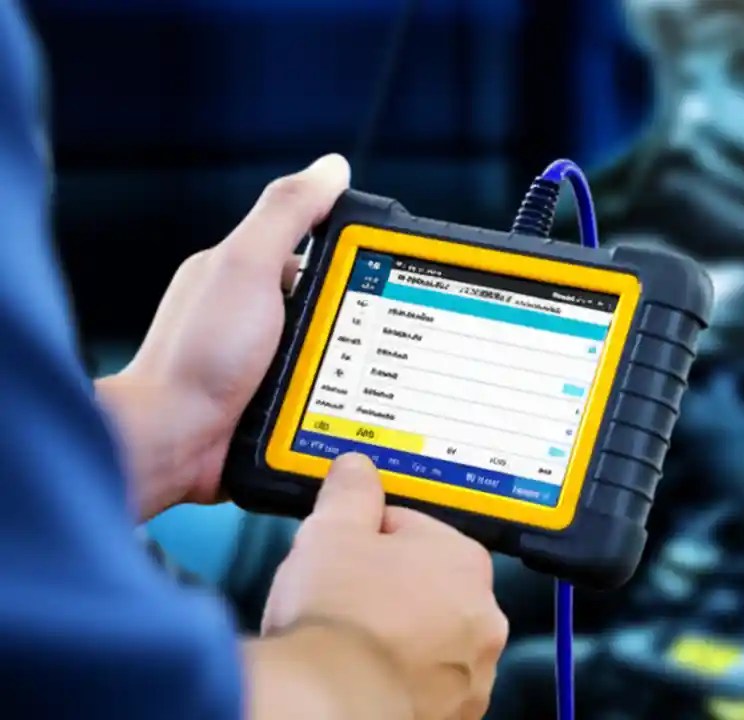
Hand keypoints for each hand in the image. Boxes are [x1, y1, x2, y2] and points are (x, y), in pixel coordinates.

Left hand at [95, 154, 348, 517]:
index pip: (324, 254)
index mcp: (249, 273)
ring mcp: (264, 362)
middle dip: (359, 324)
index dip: (358, 263)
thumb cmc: (197, 356)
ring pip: (334, 354)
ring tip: (373, 381)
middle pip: (335, 306)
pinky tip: (352, 407)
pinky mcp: (273, 405)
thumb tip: (332, 167)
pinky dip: (338, 400)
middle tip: (374, 340)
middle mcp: (257, 315)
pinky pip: (323, 394)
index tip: (386, 278)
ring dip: (353, 368)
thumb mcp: (247, 266)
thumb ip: (286, 212)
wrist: (171, 443)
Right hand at [261, 453, 507, 719]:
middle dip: (390, 591)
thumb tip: (358, 467)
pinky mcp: (458, 715)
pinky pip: (430, 687)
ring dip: (403, 640)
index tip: (341, 558)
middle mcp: (484, 616)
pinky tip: (370, 680)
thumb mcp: (331, 531)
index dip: (368, 541)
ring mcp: (474, 671)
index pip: (413, 532)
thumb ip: (351, 493)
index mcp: (464, 559)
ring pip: (434, 641)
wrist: (330, 701)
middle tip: (344, 605)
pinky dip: (406, 683)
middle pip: (428, 589)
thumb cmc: (337, 613)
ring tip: (355, 648)